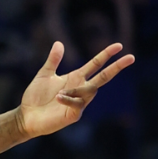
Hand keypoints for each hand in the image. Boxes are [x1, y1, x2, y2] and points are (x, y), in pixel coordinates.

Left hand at [17, 42, 134, 137]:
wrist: (26, 116)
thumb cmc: (35, 97)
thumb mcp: (44, 74)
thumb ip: (53, 60)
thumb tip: (59, 42)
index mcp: (75, 78)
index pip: (95, 64)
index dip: (106, 55)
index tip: (119, 46)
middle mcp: (80, 89)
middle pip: (103, 77)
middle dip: (116, 67)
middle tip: (131, 57)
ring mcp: (79, 102)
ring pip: (90, 91)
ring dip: (77, 90)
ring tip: (57, 94)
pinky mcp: (73, 115)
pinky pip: (78, 104)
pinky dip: (69, 99)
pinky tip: (58, 97)